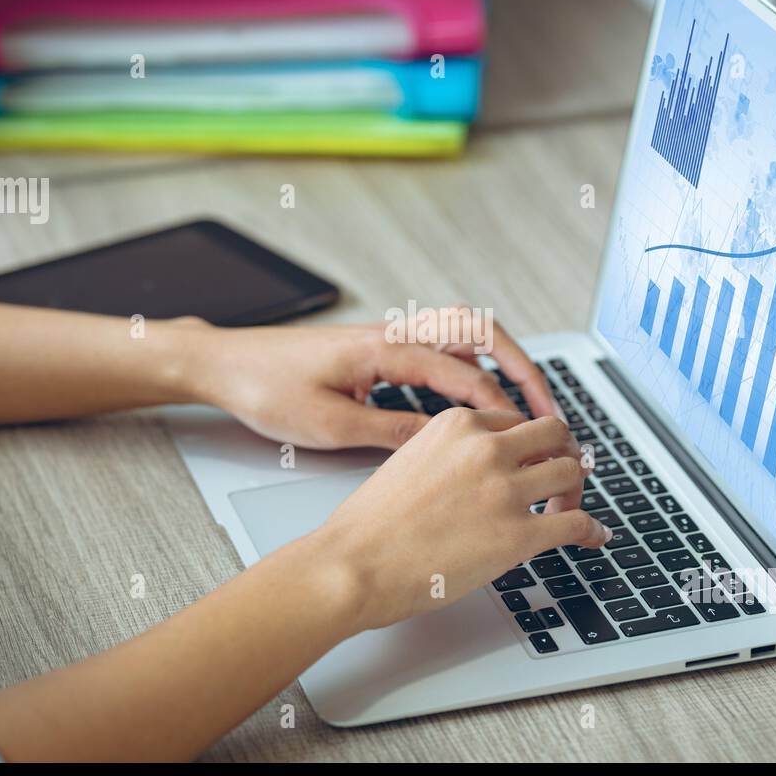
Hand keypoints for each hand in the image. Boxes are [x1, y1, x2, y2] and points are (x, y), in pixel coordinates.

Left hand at [184, 314, 556, 449]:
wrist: (225, 363)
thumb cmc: (266, 388)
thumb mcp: (329, 426)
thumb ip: (391, 432)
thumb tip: (444, 442)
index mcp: (386, 348)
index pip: (465, 373)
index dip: (504, 407)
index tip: (531, 435)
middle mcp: (395, 332)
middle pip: (481, 332)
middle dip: (523, 367)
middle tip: (550, 406)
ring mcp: (390, 336)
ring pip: (465, 332)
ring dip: (503, 360)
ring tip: (529, 400)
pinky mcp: (381, 348)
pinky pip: (443, 344)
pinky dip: (474, 363)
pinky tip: (479, 397)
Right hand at [303, 408, 607, 632]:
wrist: (353, 564)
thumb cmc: (369, 525)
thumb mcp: (409, 460)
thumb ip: (451, 455)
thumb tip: (481, 472)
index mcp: (457, 424)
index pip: (517, 420)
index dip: (533, 442)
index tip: (538, 457)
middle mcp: (486, 448)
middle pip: (555, 434)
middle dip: (564, 455)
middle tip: (562, 478)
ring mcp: (505, 490)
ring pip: (571, 473)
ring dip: (576, 493)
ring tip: (569, 511)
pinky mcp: (518, 534)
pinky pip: (576, 524)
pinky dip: (592, 529)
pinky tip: (594, 537)